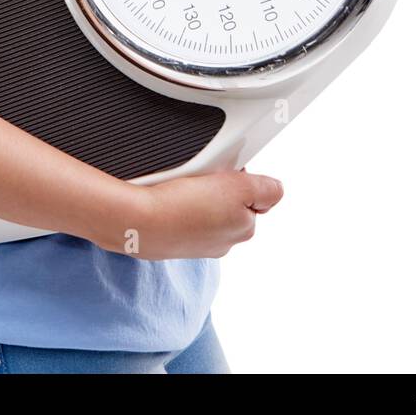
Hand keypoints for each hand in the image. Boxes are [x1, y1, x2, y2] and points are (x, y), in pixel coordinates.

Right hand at [98, 169, 284, 259]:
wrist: (139, 222)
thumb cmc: (185, 205)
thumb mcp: (240, 187)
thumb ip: (266, 189)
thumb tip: (277, 190)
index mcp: (243, 230)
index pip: (253, 196)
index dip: (240, 178)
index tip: (225, 172)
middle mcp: (223, 241)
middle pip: (229, 200)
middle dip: (219, 185)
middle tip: (203, 176)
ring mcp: (197, 242)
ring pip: (204, 205)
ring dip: (197, 192)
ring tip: (182, 185)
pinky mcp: (173, 239)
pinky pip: (181, 212)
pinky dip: (176, 202)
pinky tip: (167, 196)